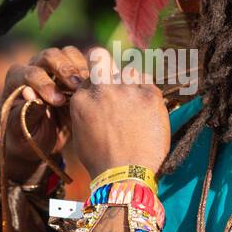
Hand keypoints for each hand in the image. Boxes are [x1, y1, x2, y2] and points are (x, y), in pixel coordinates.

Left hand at [0, 45, 89, 174]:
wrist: (43, 140)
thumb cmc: (28, 135)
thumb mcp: (22, 130)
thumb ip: (24, 112)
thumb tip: (30, 94)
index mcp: (17, 79)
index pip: (31, 73)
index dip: (45, 84)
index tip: (58, 101)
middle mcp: (35, 67)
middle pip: (49, 56)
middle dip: (64, 69)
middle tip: (76, 86)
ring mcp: (55, 67)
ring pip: (68, 53)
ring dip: (79, 67)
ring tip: (87, 85)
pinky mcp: (73, 72)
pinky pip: (83, 62)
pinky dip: (91, 70)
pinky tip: (97, 84)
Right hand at [66, 48, 169, 178]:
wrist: (126, 176)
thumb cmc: (103, 160)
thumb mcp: (81, 132)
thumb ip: (86, 108)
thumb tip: (93, 96)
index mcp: (81, 99)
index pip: (88, 75)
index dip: (96, 82)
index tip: (104, 90)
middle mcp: (102, 89)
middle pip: (102, 56)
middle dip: (106, 65)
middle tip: (117, 81)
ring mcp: (126, 90)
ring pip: (129, 70)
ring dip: (131, 83)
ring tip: (135, 107)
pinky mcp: (150, 94)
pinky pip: (148, 82)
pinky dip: (147, 93)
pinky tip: (147, 111)